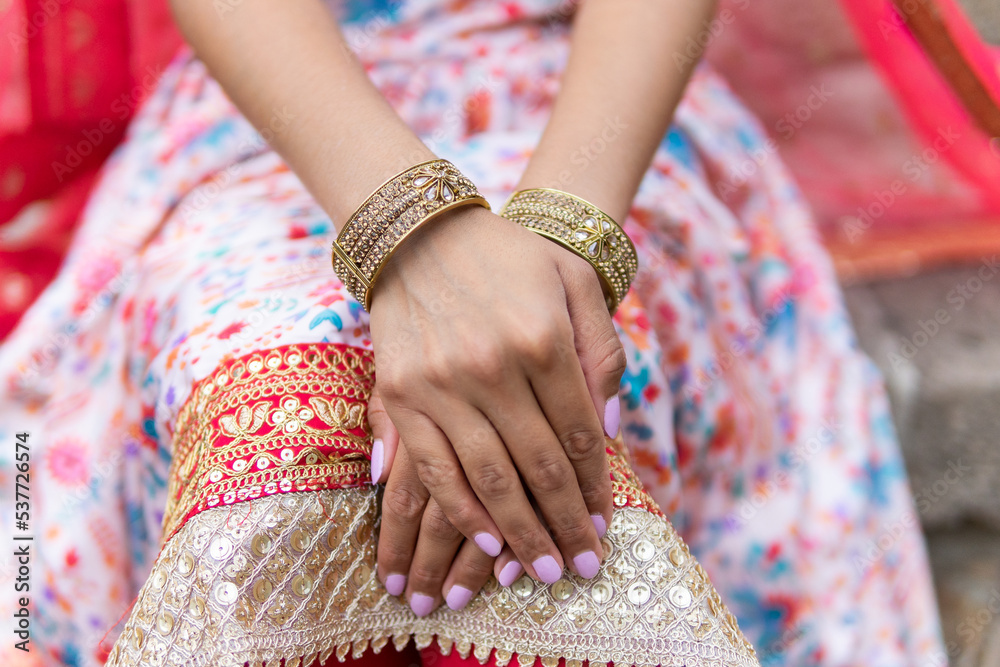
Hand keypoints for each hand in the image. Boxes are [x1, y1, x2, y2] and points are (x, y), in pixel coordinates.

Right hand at [367, 206, 624, 608]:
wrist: (420, 233)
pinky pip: (434, 469)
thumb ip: (603, 352)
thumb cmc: (509, 257)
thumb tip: (610, 432)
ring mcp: (442, 384)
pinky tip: (485, 543)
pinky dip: (463, 511)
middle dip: (566, 526)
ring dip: (520, 534)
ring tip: (543, 571)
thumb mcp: (575, 281)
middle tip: (582, 569)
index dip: (595, 489)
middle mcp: (493, 366)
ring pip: (490, 478)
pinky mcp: (401, 394)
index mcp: (543, 339)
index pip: (580, 435)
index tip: (604, 528)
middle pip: (541, 467)